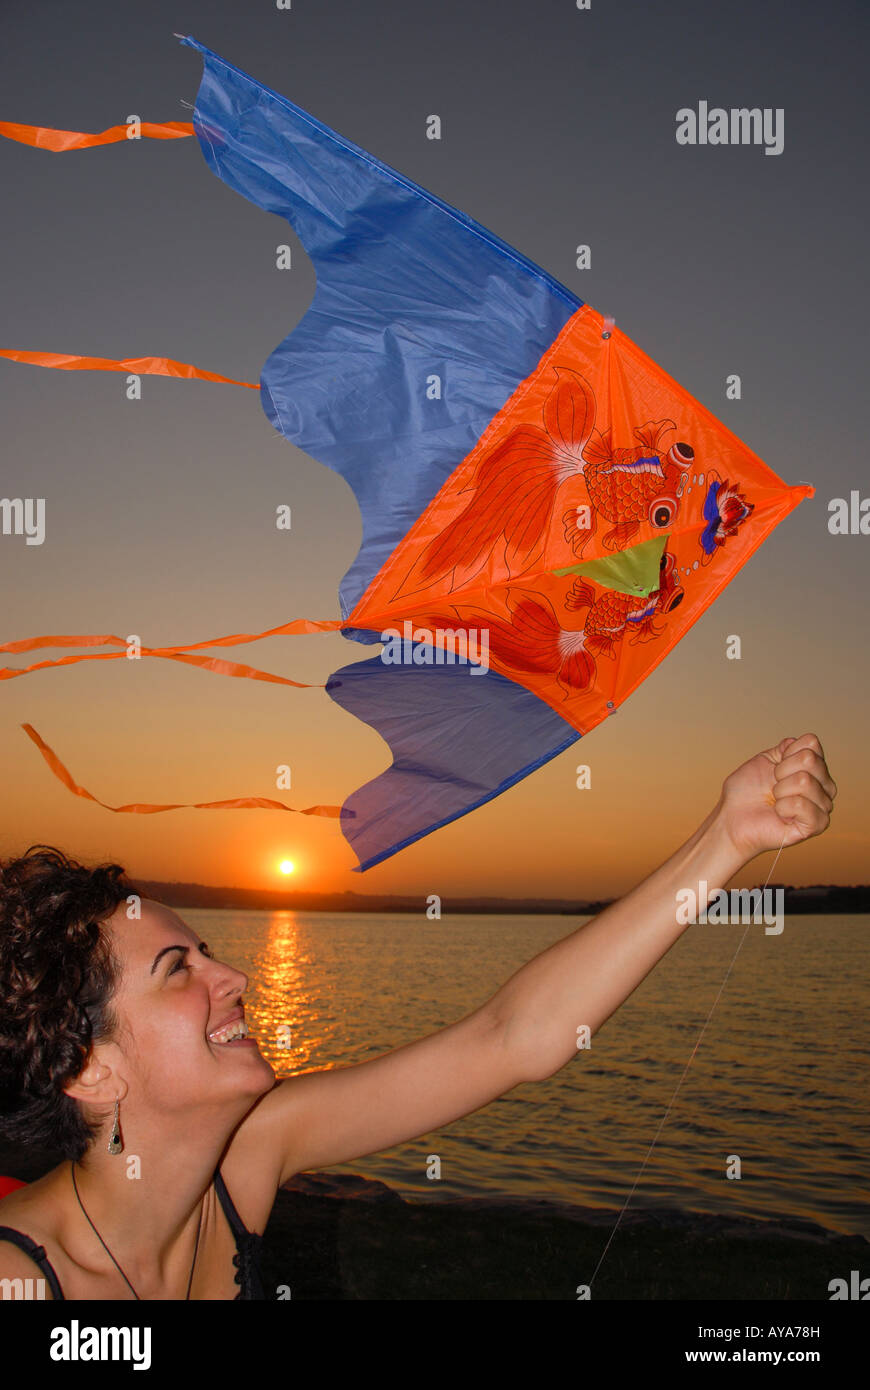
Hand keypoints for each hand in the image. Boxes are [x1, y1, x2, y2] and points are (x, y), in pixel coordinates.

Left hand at [715, 733, 836, 861]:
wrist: (733, 819)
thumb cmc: (746, 793)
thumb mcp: (765, 760)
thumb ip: (787, 748)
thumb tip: (806, 741)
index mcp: (813, 769)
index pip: (811, 743)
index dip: (786, 754)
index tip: (774, 768)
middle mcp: (824, 786)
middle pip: (810, 760)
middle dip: (781, 772)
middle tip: (772, 788)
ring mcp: (822, 805)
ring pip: (805, 781)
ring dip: (780, 791)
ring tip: (775, 802)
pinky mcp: (817, 825)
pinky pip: (802, 804)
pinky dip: (783, 807)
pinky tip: (780, 814)